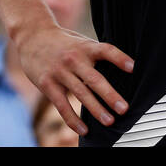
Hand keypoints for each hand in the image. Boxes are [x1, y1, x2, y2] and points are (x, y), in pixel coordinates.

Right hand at [13, 23, 133, 135]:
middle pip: (94, 78)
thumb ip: (96, 55)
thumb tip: (124, 72)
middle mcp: (73, 59)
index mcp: (85, 47)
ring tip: (109, 121)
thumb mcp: (80, 42)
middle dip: (110, 95)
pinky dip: (73, 119)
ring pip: (80, 93)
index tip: (133, 67)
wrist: (32, 35)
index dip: (119, 58)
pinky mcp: (47, 83)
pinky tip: (83, 129)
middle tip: (123, 109)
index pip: (105, 50)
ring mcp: (59, 72)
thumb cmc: (63, 42)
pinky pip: (62, 105)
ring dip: (95, 109)